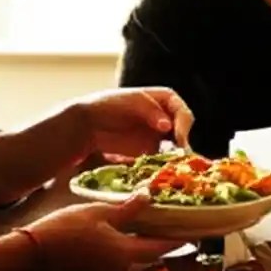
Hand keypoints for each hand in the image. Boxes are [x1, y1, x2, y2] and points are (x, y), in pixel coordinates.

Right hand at [26, 196, 184, 270]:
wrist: (32, 254)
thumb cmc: (64, 230)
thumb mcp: (99, 213)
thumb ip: (127, 209)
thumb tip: (148, 197)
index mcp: (126, 254)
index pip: (161, 247)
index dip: (178, 239)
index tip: (193, 234)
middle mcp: (122, 270)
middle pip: (150, 257)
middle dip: (161, 245)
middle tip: (171, 230)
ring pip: (134, 263)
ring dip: (142, 249)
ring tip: (148, 232)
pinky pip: (119, 266)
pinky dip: (125, 254)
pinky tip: (122, 240)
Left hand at [72, 87, 195, 159]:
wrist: (87, 124)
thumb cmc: (107, 105)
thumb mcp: (130, 101)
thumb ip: (150, 111)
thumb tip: (167, 126)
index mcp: (163, 100)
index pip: (181, 111)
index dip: (183, 123)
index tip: (177, 136)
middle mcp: (164, 118)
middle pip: (183, 130)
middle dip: (183, 141)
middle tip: (181, 154)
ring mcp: (158, 136)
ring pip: (176, 146)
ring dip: (177, 155)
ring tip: (175, 165)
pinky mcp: (149, 152)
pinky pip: (163, 159)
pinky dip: (165, 164)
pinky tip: (163, 170)